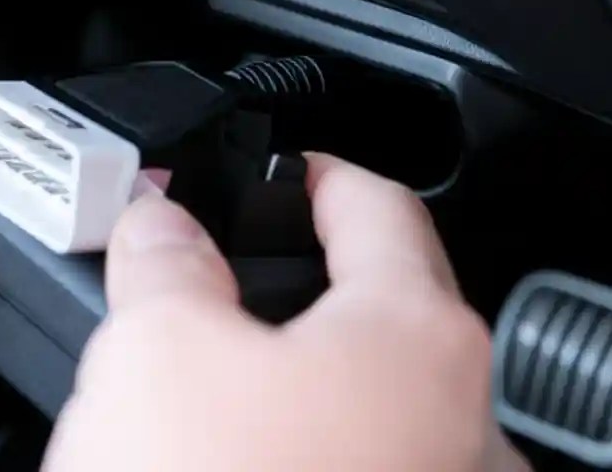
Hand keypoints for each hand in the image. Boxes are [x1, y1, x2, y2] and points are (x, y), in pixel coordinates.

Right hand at [43, 154, 530, 470]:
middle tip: (206, 282)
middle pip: (371, 315)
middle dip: (282, 293)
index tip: (287, 170)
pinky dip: (289, 452)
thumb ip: (163, 257)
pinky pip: (348, 468)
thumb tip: (158, 224)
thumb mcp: (154, 345)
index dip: (315, 174)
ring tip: (195, 390)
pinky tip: (223, 466)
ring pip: (353, 405)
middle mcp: (456, 423)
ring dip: (281, 384)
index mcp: (415, 339)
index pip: (377, 208)